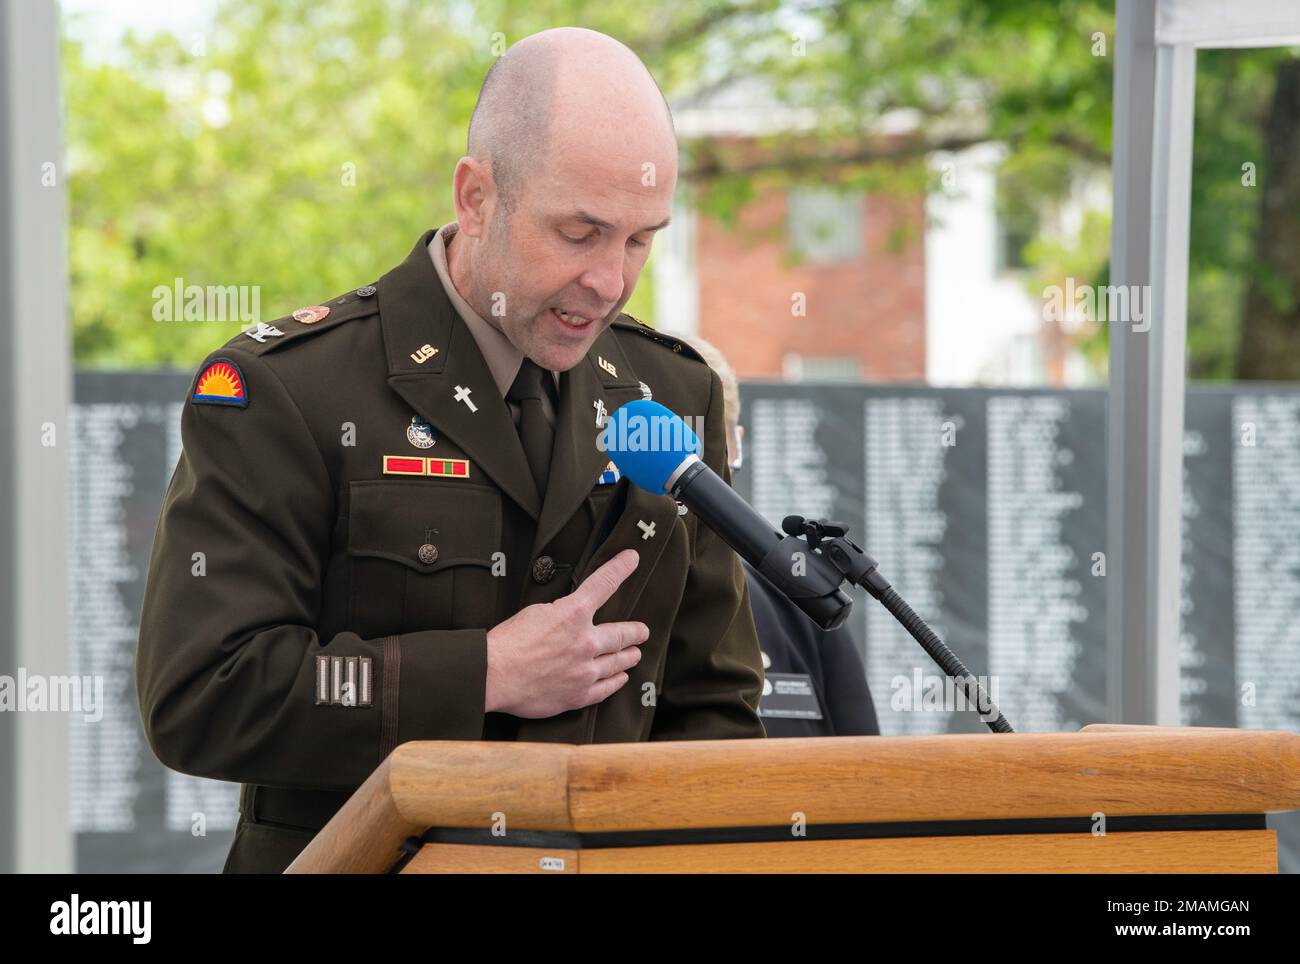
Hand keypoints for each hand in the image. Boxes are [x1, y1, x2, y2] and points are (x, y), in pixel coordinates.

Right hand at [484, 549, 648, 717]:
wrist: (493, 675)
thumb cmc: (507, 643)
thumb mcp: (536, 612)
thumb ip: (562, 613)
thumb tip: (574, 615)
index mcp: (573, 614)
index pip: (604, 583)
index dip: (620, 568)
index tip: (632, 558)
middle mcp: (585, 642)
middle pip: (623, 634)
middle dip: (636, 632)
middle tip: (642, 631)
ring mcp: (585, 671)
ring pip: (619, 662)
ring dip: (629, 656)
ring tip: (634, 654)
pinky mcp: (578, 694)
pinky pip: (607, 688)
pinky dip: (617, 681)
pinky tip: (621, 678)